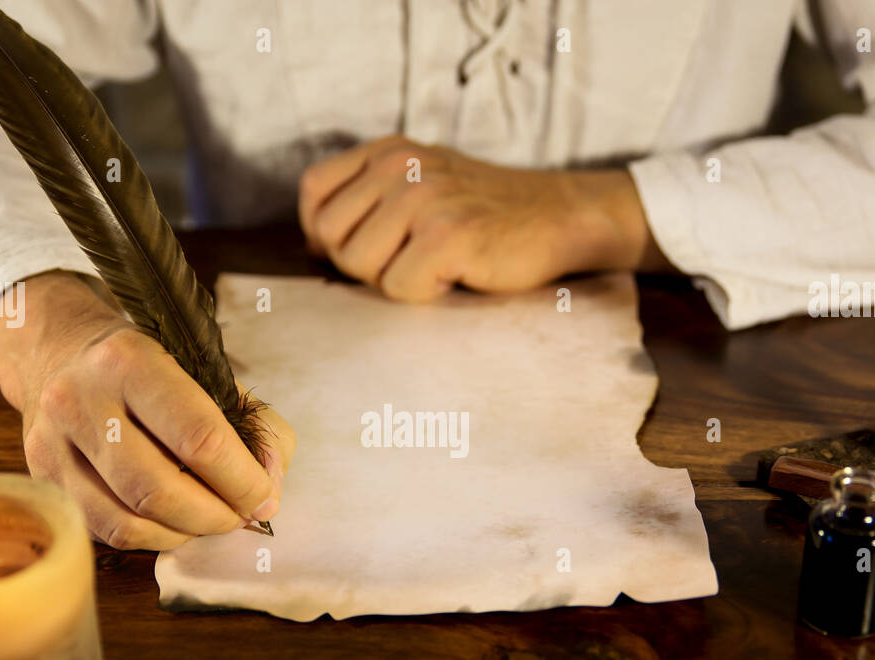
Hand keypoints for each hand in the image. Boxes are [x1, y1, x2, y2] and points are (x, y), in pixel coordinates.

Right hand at [0, 271, 294, 550]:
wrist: (57, 353)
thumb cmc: (146, 369)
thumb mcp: (203, 373)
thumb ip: (254, 427)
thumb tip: (268, 495)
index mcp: (130, 361)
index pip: (199, 437)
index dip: (241, 481)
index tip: (263, 498)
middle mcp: (82, 399)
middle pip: (158, 489)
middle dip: (214, 516)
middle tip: (238, 517)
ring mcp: (53, 443)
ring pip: (128, 520)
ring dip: (183, 534)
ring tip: (207, 521)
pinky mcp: (42, 477)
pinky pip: (105, 531)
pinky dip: (150, 538)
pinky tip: (171, 523)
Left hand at [298, 134, 668, 301]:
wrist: (561, 216)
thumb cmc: (487, 213)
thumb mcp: (422, 183)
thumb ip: (369, 200)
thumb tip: (312, 246)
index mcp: (388, 150)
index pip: (314, 193)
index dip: (324, 233)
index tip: (363, 249)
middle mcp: (401, 166)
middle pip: (331, 237)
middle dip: (361, 264)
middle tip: (408, 261)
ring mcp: (424, 198)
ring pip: (359, 265)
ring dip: (393, 279)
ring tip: (434, 264)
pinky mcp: (449, 235)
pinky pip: (398, 288)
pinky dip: (424, 294)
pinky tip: (456, 275)